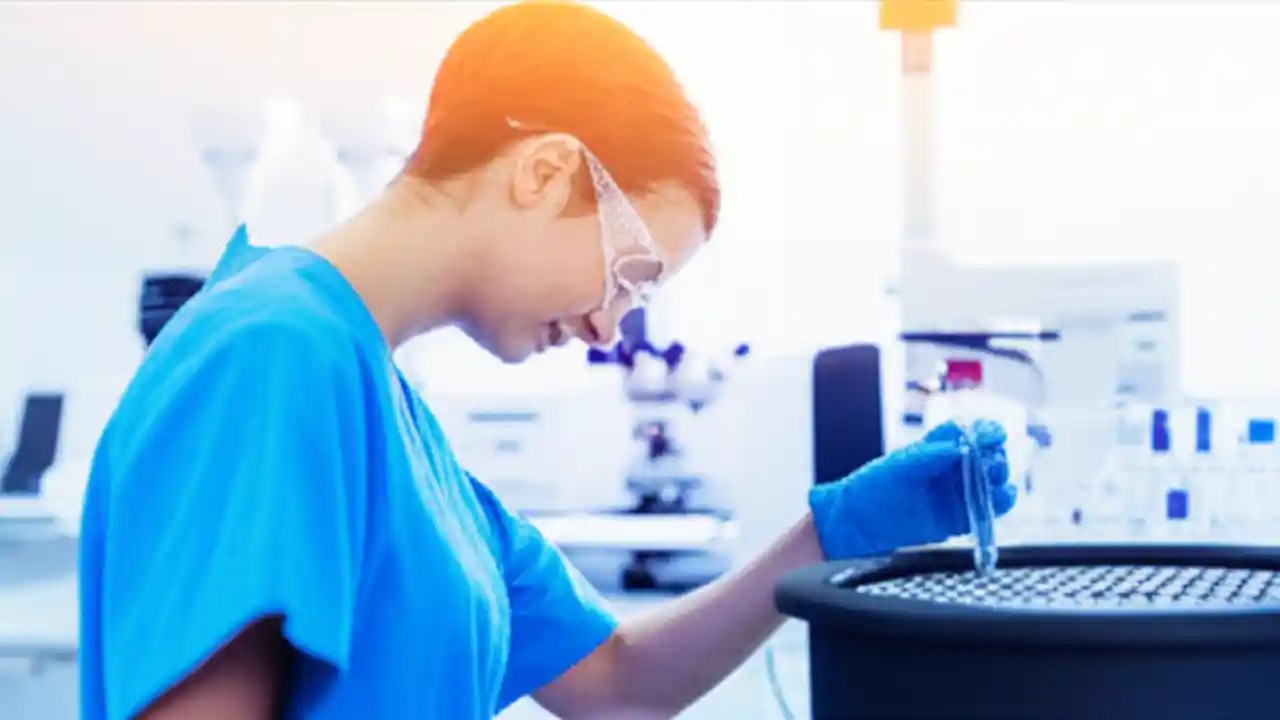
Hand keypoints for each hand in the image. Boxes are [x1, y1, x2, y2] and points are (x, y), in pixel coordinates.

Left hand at [807, 419, 1016, 559]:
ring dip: (999, 478)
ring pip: (988, 482)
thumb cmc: (871, 488)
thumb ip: (929, 457)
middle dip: (994, 456)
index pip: (965, 434)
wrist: (857, 524)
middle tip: (995, 461)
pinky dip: (998, 504)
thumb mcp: (898, 467)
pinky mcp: (957, 518)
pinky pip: (984, 509)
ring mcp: (953, 494)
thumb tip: (960, 447)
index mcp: (933, 450)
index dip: (983, 432)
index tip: (995, 434)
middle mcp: (947, 470)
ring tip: (999, 479)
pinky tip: (1003, 497)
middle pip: (983, 457)